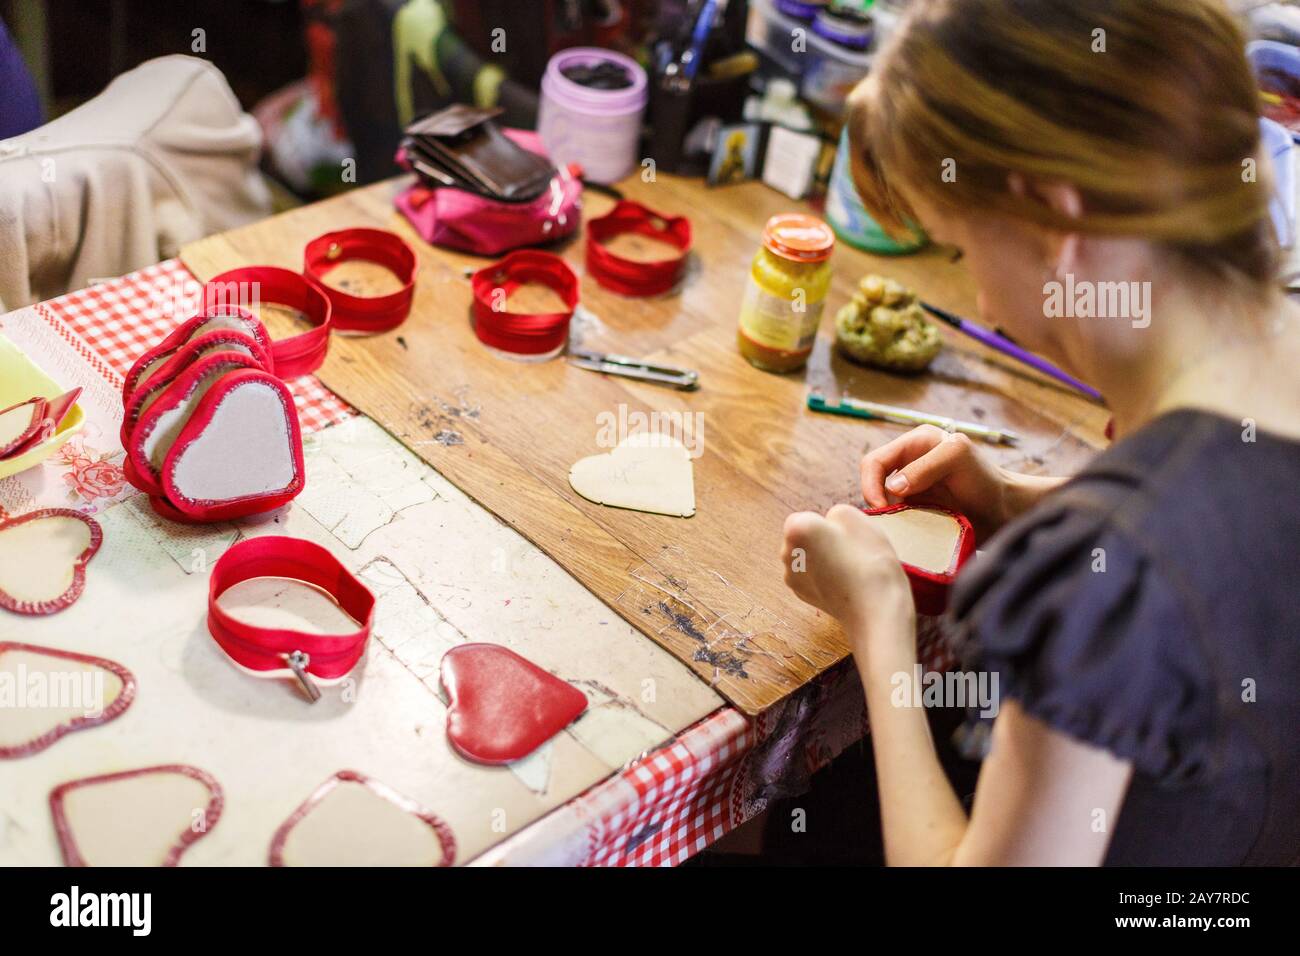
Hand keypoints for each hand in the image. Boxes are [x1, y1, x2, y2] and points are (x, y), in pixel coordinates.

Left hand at [782, 504, 913, 644]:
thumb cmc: (869, 559)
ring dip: (822, 558)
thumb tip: (827, 526)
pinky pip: (810, 575)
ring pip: (807, 556)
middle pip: (804, 537)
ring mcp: (791, 576)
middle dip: (821, 540)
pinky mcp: (801, 594)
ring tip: (848, 567)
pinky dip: (823, 575)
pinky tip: (843, 581)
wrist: (875, 607)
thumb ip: (833, 514)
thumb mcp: (856, 517)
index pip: (808, 516)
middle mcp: (786, 552)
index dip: (829, 524)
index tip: (845, 537)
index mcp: (796, 528)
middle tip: (848, 551)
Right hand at [860, 426, 1014, 540]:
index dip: (872, 483)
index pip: (875, 461)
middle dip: (877, 502)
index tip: (883, 508)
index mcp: (915, 443)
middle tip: (891, 522)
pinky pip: (896, 518)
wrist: (1005, 513)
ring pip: (883, 503)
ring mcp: (912, 488)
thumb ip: (924, 467)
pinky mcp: (917, 510)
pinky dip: (898, 526)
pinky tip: (911, 533)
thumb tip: (892, 486)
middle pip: (873, 482)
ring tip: (904, 528)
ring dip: (889, 517)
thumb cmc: (986, 480)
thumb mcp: (957, 459)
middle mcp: (910, 463)